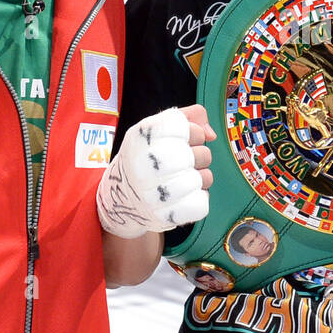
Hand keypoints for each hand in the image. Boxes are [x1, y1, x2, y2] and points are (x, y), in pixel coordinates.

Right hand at [97, 105, 214, 237]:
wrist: (122, 197)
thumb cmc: (144, 158)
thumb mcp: (154, 128)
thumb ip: (187, 117)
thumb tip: (211, 134)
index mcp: (143, 137)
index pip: (190, 128)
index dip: (193, 133)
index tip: (182, 140)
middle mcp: (146, 164)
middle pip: (203, 154)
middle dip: (199, 156)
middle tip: (182, 162)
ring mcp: (156, 193)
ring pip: (206, 178)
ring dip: (200, 178)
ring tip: (181, 179)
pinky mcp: (166, 215)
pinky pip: (202, 201)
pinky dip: (197, 198)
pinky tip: (180, 196)